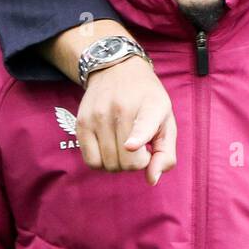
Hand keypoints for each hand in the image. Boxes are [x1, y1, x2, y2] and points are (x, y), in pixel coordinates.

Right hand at [76, 55, 176, 184]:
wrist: (117, 70)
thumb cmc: (147, 100)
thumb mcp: (166, 120)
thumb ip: (165, 153)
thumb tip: (152, 179)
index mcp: (150, 107)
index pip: (142, 125)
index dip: (137, 138)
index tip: (130, 145)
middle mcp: (121, 110)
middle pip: (127, 162)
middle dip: (137, 164)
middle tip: (140, 150)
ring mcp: (98, 117)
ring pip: (109, 164)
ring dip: (120, 164)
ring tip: (125, 148)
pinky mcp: (81, 123)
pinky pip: (91, 162)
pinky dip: (102, 163)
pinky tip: (110, 150)